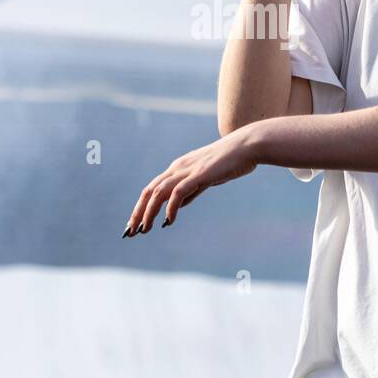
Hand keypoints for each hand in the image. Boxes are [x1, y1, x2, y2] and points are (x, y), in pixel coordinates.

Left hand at [123, 127, 259, 235]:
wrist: (247, 146)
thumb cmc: (229, 162)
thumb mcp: (205, 179)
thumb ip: (190, 191)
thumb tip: (176, 206)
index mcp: (178, 168)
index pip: (152, 188)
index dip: (141, 207)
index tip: (135, 224)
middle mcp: (178, 167)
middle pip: (150, 191)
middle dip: (138, 212)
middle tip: (130, 232)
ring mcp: (188, 170)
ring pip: (159, 192)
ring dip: (149, 212)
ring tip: (144, 230)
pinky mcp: (199, 174)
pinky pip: (178, 192)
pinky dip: (170, 207)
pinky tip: (168, 221)